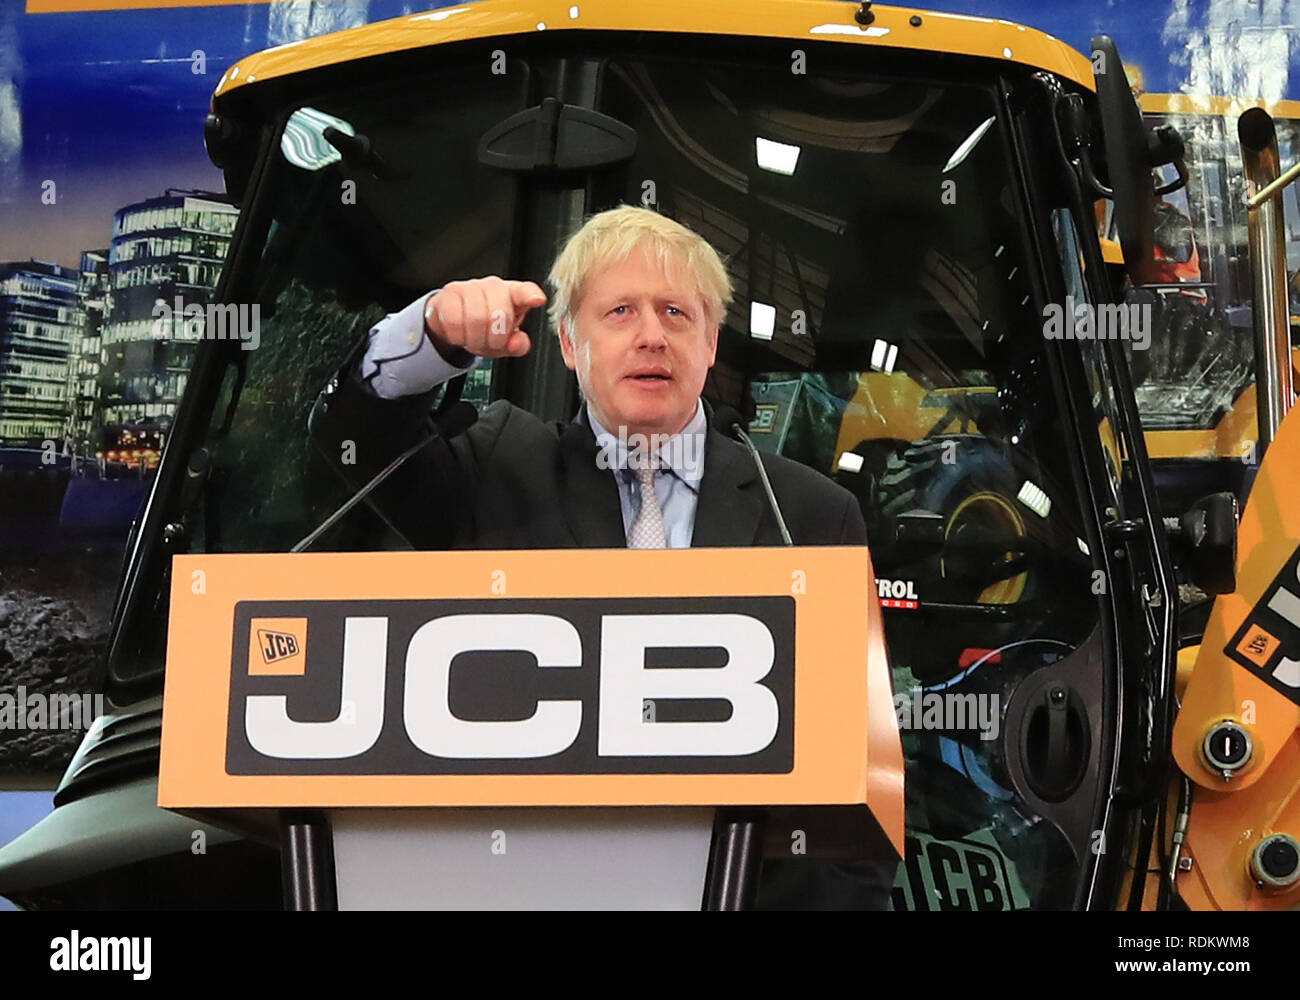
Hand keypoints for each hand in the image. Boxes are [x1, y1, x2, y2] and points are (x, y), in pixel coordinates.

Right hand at [424, 277, 545, 359]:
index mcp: (514, 295)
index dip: (531, 296)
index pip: (525, 292)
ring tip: (474, 339)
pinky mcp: (449, 293)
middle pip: (498, 314)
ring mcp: (470, 287)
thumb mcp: (505, 342)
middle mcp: (493, 286)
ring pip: (475, 318)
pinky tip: (460, 334)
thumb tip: (518, 343)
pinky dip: (457, 336)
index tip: (537, 300)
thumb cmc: (484, 329)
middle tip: (489, 343)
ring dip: (474, 340)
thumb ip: (517, 345)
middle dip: (494, 339)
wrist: (453, 323)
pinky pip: (453, 320)